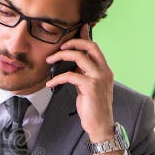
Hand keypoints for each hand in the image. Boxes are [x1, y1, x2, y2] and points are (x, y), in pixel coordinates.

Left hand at [45, 24, 114, 141]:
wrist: (101, 126)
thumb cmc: (93, 108)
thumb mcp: (88, 88)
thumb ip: (83, 75)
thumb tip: (72, 65)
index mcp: (104, 70)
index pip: (95, 48)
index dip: (85, 37)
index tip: (78, 28)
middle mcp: (104, 72)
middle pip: (90, 46)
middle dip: (73, 42)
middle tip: (59, 46)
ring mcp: (99, 78)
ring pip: (79, 57)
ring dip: (61, 56)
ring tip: (50, 61)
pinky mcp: (91, 87)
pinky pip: (70, 75)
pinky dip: (57, 78)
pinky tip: (50, 83)